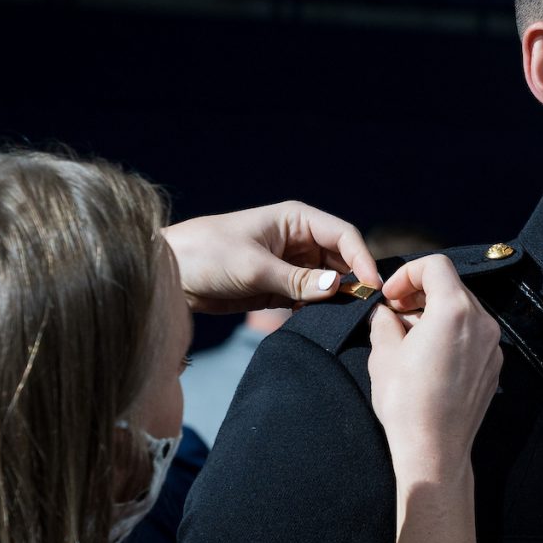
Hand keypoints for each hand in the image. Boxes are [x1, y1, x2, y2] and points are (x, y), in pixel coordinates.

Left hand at [163, 201, 381, 313]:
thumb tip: (336, 287)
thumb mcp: (253, 266)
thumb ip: (296, 280)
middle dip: (354, 281)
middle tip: (365, 309)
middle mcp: (299, 240)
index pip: (343, 236)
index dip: (362, 259)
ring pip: (328, 282)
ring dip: (337, 298)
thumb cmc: (206, 255)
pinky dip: (319, 309)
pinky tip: (322, 322)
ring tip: (346, 318)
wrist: (170, 274)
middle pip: (342, 260)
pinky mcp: (281, 288)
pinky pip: (310, 299)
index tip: (372, 286)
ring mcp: (291, 265)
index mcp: (295, 220)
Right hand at [366, 255, 502, 483]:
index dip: (408, 273)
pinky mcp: (494, 365)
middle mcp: (482, 322)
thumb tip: (386, 312)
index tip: (391, 296)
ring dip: (436, 313)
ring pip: (464, 310)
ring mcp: (493, 345)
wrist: (435, 450)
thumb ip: (385, 321)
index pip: (436, 266)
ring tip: (409, 337)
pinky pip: (473, 335)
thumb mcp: (384, 353)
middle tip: (396, 313)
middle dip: (421, 293)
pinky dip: (452, 333)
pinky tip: (430, 356)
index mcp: (455, 311)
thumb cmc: (407, 403)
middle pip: (452, 286)